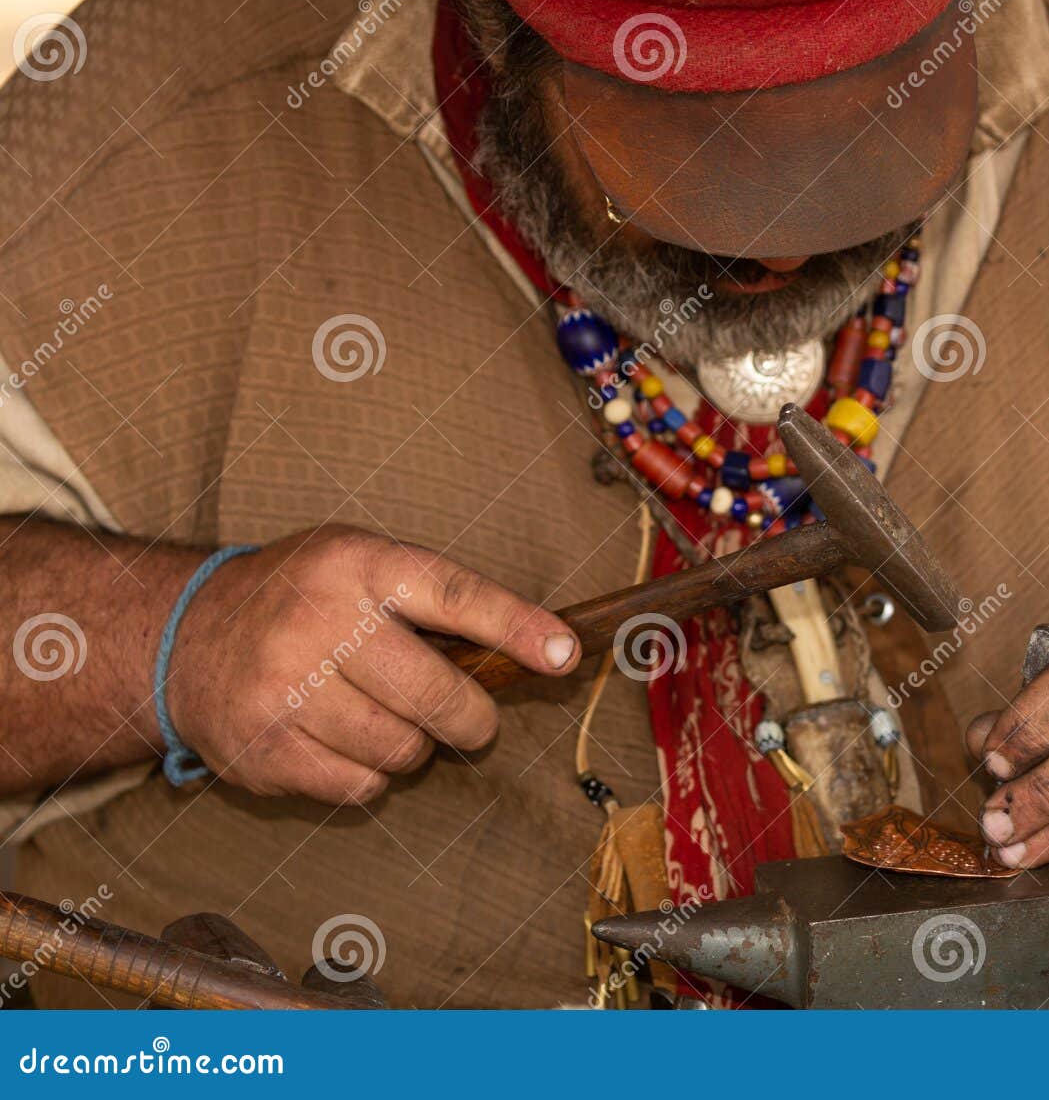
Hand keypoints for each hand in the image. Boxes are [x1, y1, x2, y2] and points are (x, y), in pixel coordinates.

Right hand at [165, 525, 577, 803]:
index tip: (564, 653)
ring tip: (385, 717)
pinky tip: (344, 741)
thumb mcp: (362, 562)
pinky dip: (370, 775)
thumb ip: (439, 599)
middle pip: (437, 694)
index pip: (454, 595)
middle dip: (472, 718)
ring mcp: (285, 690)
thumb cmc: (301, 599)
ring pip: (403, 749)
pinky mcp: (266, 750)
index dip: (516, 626)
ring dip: (414, 746)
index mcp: (355, 564)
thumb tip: (543, 647)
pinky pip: (361, 787)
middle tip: (472, 719)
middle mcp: (317, 622)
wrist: (184, 638)